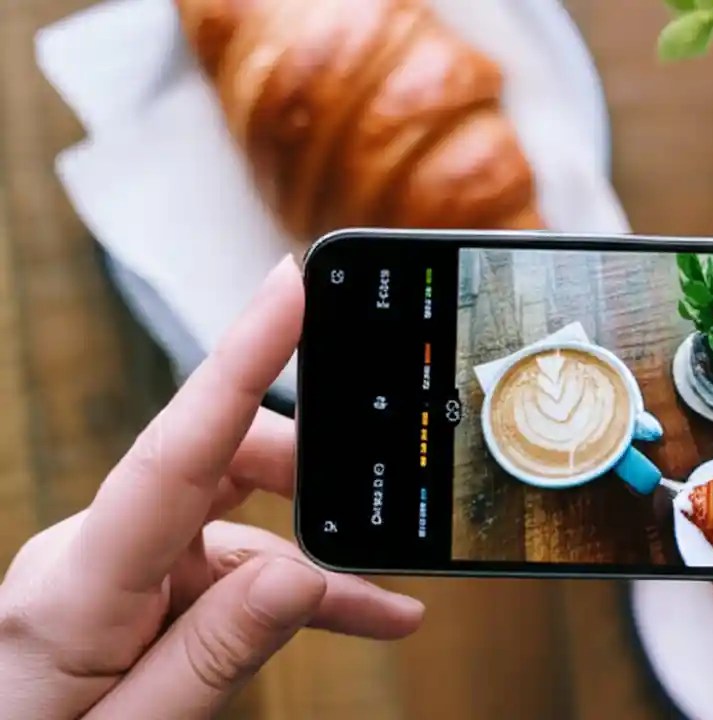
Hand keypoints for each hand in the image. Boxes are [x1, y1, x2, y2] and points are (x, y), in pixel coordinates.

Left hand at [0, 257, 423, 718]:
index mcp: (76, 591)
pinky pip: (226, 565)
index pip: (173, 452)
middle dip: (311, 475)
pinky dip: (291, 587)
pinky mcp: (131, 586)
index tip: (289, 284)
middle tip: (383, 510)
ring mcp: (112, 566)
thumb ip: (215, 655)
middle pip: (217, 463)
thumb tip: (301, 575)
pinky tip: (361, 613)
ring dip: (315, 555)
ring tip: (387, 602)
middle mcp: (90, 554)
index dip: (241, 358)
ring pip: (237, 522)